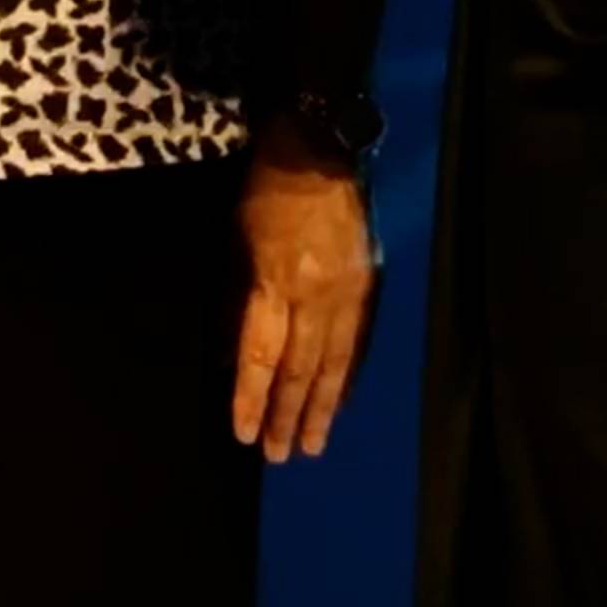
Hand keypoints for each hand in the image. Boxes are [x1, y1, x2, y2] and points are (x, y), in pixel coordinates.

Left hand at [227, 134, 373, 462]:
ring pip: (333, 363)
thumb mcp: (239, 240)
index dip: (252, 399)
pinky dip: (345, 377)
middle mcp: (316, 297)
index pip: (262, 356)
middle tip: (282, 455)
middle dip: (288, 415)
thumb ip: (243, 296)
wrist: (322, 152)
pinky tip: (336, 401)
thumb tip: (240, 352)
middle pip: (300, 369)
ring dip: (320, 407)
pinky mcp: (366, 286)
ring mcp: (347, 294)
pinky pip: (356, 342)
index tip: (245, 435)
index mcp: (279, 283)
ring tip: (312, 443)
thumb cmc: (266, 190)